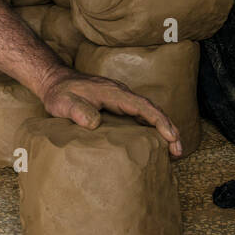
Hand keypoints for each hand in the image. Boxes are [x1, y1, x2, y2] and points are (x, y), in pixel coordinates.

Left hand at [36, 65, 182, 157]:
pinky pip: (140, 117)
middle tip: (178, 151)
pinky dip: (152, 129)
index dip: (159, 121)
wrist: (56, 82)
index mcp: (114, 93)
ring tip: (175, 152)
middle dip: (169, 128)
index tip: (171, 136)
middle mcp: (122, 95)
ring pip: (149, 113)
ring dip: (164, 130)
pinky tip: (156, 143)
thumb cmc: (60, 93)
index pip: (142, 106)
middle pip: (152, 110)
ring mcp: (121, 100)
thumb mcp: (63, 103)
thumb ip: (77, 110)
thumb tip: (94, 123)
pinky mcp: (118, 107)